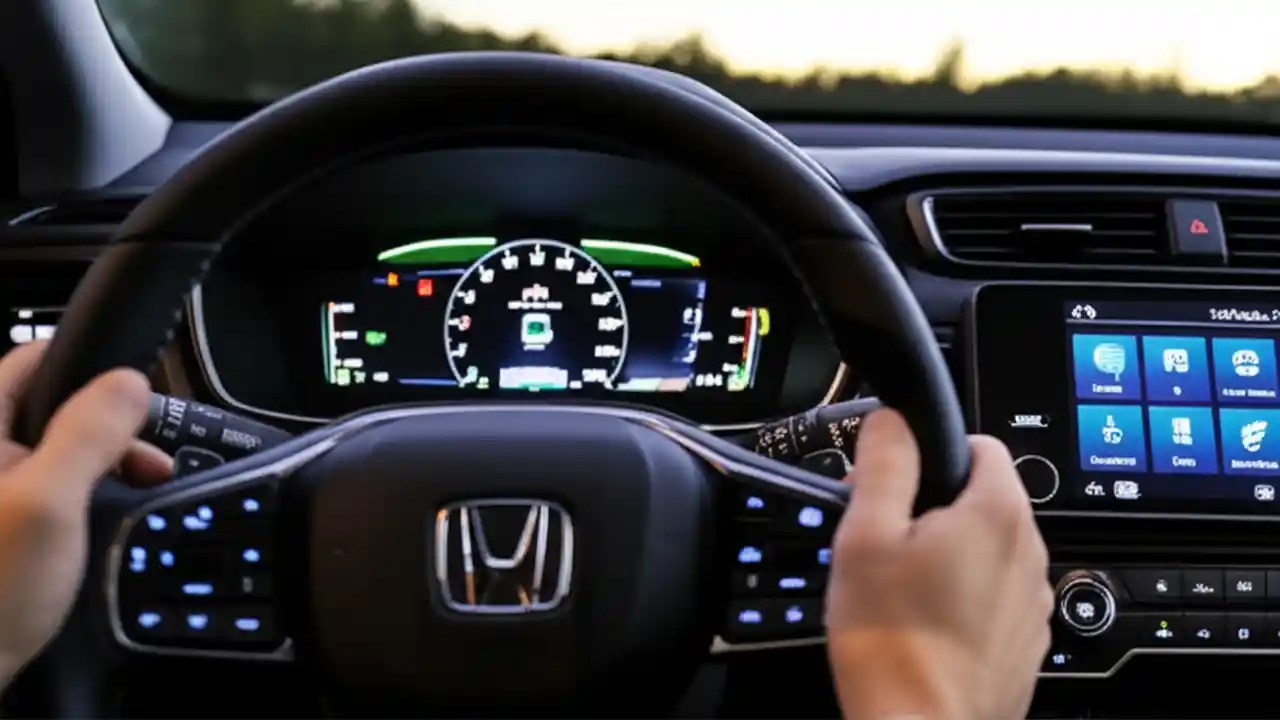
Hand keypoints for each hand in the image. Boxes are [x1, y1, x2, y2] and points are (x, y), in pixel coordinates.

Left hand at [0, 342, 170, 684]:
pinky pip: (48, 489)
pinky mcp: (1, 527)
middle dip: (108, 426)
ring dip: (101, 464)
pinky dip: (82, 495)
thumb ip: (90, 432)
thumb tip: (128, 383)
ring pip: (52, 451)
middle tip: (146, 457)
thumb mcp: (52, 502)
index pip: (32, 360)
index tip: (136, 393)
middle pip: (48, 406)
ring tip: (136, 488)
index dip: (91, 367)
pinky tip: (102, 521)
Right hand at [825, 409, 1051, 719]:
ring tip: (900, 589)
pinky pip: (993, 596)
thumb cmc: (894, 644)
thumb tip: (894, 419)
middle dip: (932, 507)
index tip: (896, 482)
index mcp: (997, 514)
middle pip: (983, 498)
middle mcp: (1030, 553)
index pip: (981, 443)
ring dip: (947, 555)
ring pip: (987, 549)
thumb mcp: (865, 533)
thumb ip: (884, 462)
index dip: (930, 452)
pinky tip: (921, 624)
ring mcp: (1033, 601)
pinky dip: (961, 599)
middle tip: (883, 541)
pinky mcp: (1025, 641)